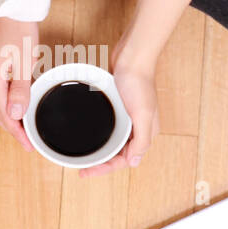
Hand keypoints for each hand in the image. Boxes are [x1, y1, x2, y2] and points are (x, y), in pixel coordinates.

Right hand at [0, 16, 37, 151]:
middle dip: (9, 128)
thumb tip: (15, 114)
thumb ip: (20, 89)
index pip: (3, 113)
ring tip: (19, 127)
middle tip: (26, 140)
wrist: (9, 5)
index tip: (27, 144)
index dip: (16, 132)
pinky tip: (8, 106)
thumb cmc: (20, 27)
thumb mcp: (25, 60)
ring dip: (2, 117)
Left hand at [78, 49, 159, 178]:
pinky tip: (88, 137)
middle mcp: (137, 129)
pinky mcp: (118, 109)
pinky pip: (108, 129)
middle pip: (117, 155)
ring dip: (100, 151)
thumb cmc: (138, 82)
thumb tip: (133, 162)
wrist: (132, 57)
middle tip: (82, 168)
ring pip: (112, 143)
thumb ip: (141, 140)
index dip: (105, 169)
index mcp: (145, 133)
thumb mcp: (142, 114)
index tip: (86, 171)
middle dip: (101, 164)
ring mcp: (127, 119)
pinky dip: (99, 136)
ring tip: (83, 157)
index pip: (125, 160)